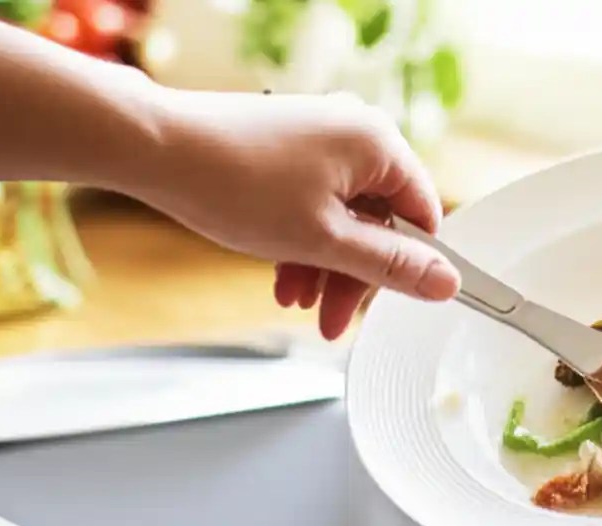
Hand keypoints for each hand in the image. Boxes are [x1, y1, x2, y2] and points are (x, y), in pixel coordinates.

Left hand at [141, 89, 459, 338]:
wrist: (155, 149)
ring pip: (344, 216)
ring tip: (297, 300)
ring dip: (326, 264)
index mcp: (378, 144)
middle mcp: (355, 130)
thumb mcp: (326, 242)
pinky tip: (282, 274)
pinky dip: (304, 240)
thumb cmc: (235, 183)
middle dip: (355, 274)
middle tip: (334, 319)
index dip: (410, 265)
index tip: (395, 300)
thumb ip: (391, 265)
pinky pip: (316, 202)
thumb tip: (446, 282)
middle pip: (380, 219)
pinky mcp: (290, 145)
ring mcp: (320, 135)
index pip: (423, 214)